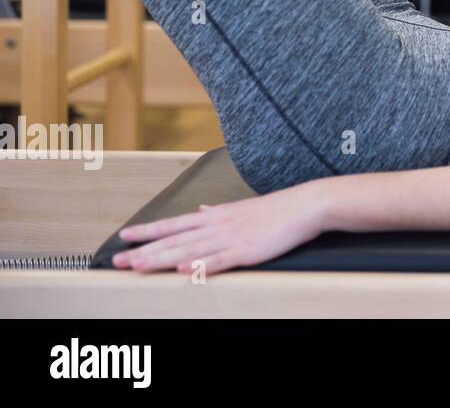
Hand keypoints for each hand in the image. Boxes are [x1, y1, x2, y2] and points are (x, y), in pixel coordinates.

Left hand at [112, 180, 328, 275]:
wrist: (304, 206)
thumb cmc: (276, 209)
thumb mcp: (241, 208)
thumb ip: (218, 212)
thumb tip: (202, 209)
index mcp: (216, 216)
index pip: (174, 224)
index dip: (148, 230)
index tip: (124, 236)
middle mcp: (217, 226)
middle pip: (174, 240)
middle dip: (145, 251)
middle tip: (118, 261)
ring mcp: (231, 238)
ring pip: (190, 250)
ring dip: (162, 259)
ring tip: (139, 266)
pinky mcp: (247, 251)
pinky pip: (220, 260)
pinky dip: (201, 266)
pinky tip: (185, 270)